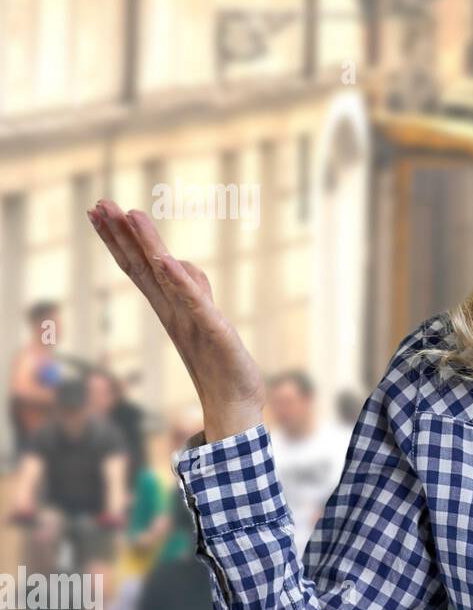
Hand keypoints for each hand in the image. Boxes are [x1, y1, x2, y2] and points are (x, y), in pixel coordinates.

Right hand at [87, 200, 265, 441]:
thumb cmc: (221, 365)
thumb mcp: (206, 318)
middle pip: (142, 267)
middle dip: (121, 235)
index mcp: (171, 309)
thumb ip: (193, 292)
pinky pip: (194, 302)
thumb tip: (179, 265)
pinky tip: (167, 260)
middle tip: (99, 203)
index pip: (139, 268)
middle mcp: (174, 312)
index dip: (120, 239)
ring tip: (130, 214)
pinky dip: (180, 280)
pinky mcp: (213, 332)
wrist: (235, 406)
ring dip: (147, 245)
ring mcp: (191, 321)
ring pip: (164, 277)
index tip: (100, 211)